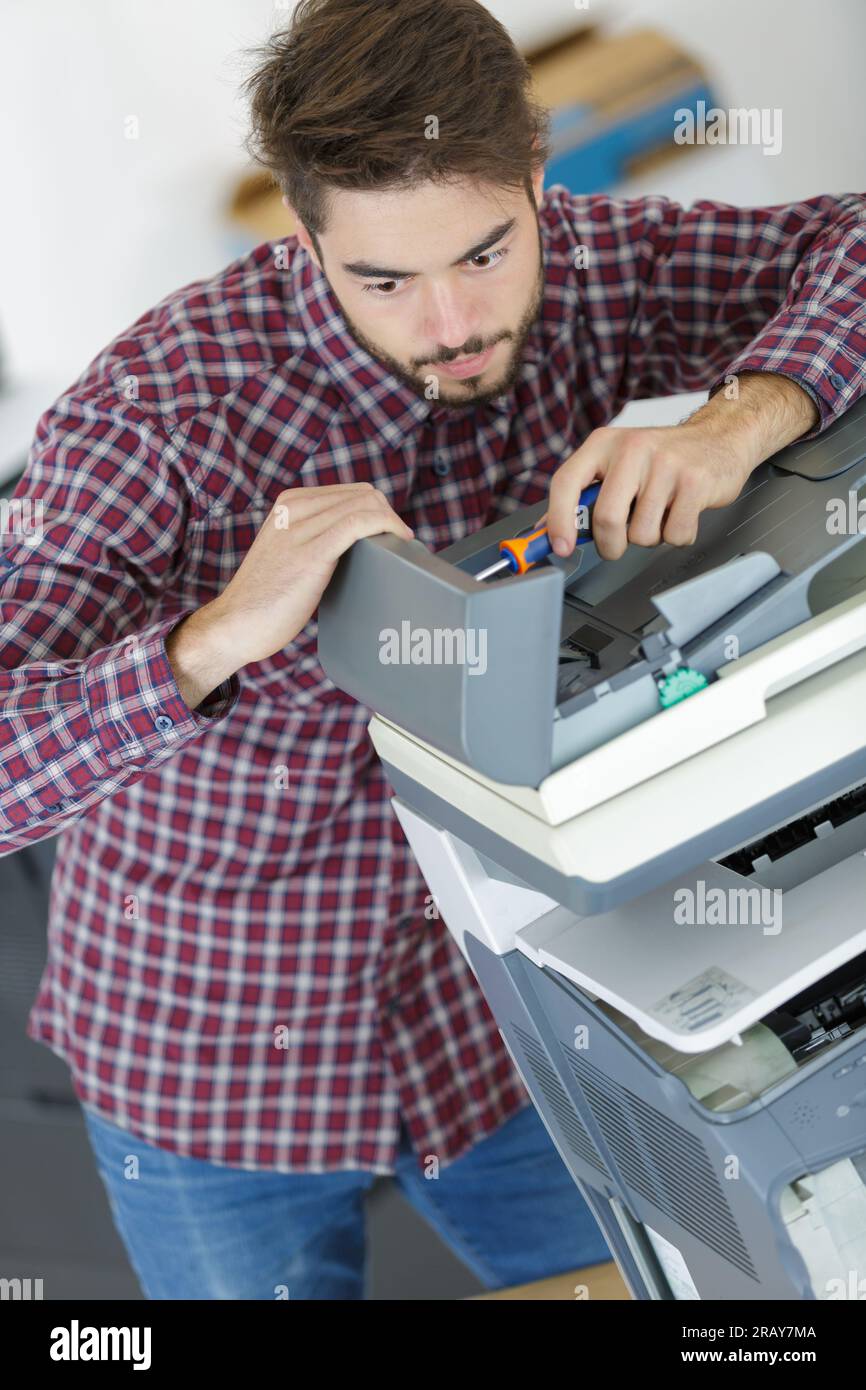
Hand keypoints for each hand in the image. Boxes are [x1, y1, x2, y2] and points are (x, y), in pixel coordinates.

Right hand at [167, 483, 413, 706]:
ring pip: (365, 505)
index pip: (352, 492)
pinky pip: (358, 524)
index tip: (393, 535)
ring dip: (392, 523)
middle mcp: (293, 508)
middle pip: (363, 495)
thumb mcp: (289, 553)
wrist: (235, 625)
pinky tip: (398, 541)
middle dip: (389, 516)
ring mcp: (299, 528)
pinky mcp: (310, 553)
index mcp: (289, 504)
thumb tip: (360, 541)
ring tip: (402, 546)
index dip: (380, 511)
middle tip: (401, 544)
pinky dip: (385, 527)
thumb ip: (316, 538)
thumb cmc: (266, 599)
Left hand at [545, 421, 752, 561]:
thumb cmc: (662, 458)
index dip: (557, 521)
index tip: (559, 548)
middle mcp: (632, 448)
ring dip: (650, 537)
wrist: (718, 438)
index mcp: (604, 444)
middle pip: (606, 518)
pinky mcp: (694, 482)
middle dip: (610, 545)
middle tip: (617, 544)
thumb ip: (584, 496)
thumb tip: (549, 530)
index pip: (566, 483)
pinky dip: (677, 536)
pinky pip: (675, 535)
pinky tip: (681, 512)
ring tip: (660, 513)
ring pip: (642, 534)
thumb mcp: (616, 465)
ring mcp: (665, 464)